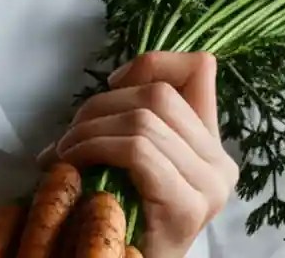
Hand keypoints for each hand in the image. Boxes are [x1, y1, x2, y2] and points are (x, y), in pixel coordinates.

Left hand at [38, 52, 238, 257]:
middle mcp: (219, 161)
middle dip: (100, 104)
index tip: (114, 84)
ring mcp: (208, 184)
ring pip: (144, 119)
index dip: (151, 63)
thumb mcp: (131, 163)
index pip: (199, 69)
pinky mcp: (187, 206)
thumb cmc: (126, 220)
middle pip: (159, 93)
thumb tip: (92, 100)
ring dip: (89, 129)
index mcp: (209, 142)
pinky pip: (137, 151)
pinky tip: (73, 164)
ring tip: (65, 152)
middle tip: (70, 134)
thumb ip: (128, 125)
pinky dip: (95, 148)